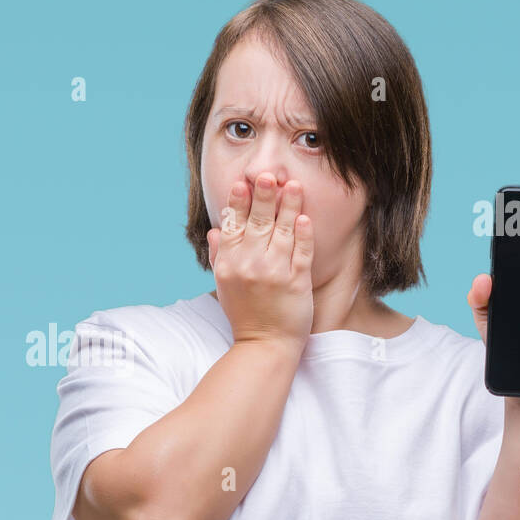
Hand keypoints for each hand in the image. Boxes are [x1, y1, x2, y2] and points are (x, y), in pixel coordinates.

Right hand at [207, 173, 314, 357]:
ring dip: (287, 206)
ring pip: (281, 232)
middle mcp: (249, 266)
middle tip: (268, 174)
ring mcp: (273, 273)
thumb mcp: (224, 285)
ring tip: (293, 185)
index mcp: (229, 264)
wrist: (264, 346)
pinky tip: (304, 217)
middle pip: (257, 223)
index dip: (238, 202)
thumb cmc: (245, 314)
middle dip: (263, 196)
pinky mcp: (296, 282)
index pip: (233, 226)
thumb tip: (215, 230)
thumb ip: (220, 255)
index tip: (242, 182)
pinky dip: (302, 233)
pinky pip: (300, 252)